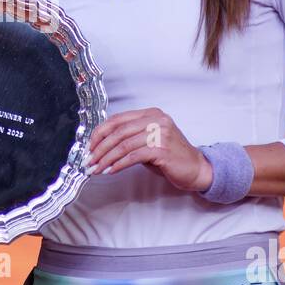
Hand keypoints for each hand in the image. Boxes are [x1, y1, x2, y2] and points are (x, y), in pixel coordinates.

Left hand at [85, 107, 212, 192]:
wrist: (196, 169)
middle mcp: (156, 120)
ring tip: (96, 168)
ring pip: (124, 144)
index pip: (118, 119)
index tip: (89, 146)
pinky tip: (110, 171)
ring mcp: (160, 133)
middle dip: (100, 147)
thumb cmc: (170, 157)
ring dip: (106, 158)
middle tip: (89, 160)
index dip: (100, 133)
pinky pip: (133, 156)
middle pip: (118, 131)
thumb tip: (101, 146)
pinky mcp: (162, 149)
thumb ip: (129, 139)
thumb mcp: (148, 142)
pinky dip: (118, 164)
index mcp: (151, 114)